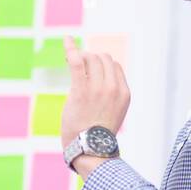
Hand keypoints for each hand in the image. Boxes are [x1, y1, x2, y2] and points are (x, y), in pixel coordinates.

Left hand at [61, 36, 130, 154]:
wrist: (91, 150)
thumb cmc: (97, 133)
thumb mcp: (113, 112)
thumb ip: (109, 95)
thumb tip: (96, 80)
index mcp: (124, 92)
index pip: (115, 65)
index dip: (101, 64)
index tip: (89, 70)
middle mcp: (114, 87)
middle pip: (103, 58)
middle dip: (91, 58)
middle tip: (78, 67)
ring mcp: (99, 88)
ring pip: (91, 57)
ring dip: (81, 56)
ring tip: (71, 63)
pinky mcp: (82, 90)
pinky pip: (77, 61)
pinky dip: (71, 48)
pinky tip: (66, 39)